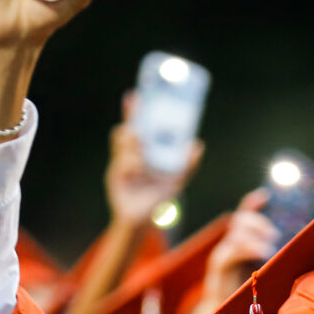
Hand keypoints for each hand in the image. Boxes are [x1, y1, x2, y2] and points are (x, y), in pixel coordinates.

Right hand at [105, 92, 203, 226]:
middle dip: (132, 116)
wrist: (141, 219)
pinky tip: (137, 172)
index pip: (140, 125)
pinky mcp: (115, 171)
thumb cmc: (159, 198)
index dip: (137, 110)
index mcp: (146, 150)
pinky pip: (123, 160)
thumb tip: (198, 145)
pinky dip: (133, 164)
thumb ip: (189, 165)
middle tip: (138, 108)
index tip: (137, 94)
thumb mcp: (177, 180)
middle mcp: (133, 152)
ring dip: (134, 142)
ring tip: (141, 151)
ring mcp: (122, 160)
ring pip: (124, 139)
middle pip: (128, 127)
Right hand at [199, 190, 278, 308]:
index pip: (244, 215)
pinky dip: (248, 249)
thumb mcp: (264, 273)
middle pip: (240, 221)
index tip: (266, 196)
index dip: (252, 203)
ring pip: (236, 234)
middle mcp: (229, 244)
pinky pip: (231, 252)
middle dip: (258, 222)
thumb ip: (274, 259)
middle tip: (275, 234)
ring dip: (254, 235)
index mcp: (240, 242)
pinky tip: (263, 252)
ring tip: (270, 246)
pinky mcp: (218, 265)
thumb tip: (301, 248)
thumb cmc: (249, 297)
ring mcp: (222, 253)